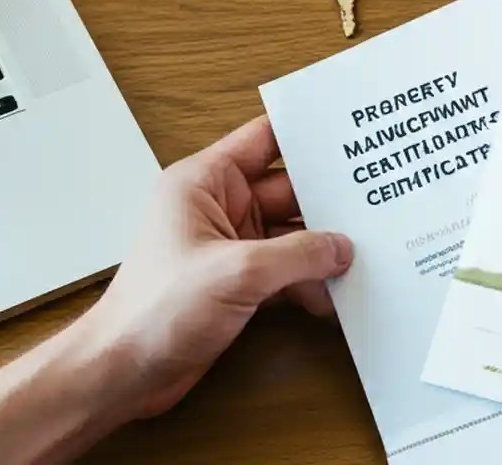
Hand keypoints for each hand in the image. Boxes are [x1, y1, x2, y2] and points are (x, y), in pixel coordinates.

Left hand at [0, 117, 352, 464]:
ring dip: (321, 249)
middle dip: (327, 202)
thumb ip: (297, 255)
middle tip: (376, 203)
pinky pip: (284, 271)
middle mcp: (216, 208)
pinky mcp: (235, 283)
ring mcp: (227, 247)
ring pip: (290, 235)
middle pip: (287, 191)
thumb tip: (340, 247)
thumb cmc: (154, 311)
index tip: (348, 132)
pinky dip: (308, 283)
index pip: (263, 140)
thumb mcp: (238, 272)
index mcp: (203, 182)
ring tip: (364, 255)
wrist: (124, 370)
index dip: (305, 134)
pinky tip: (334, 297)